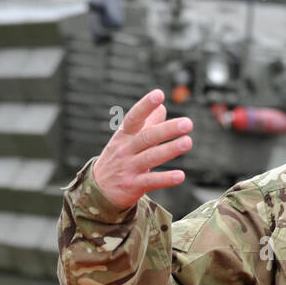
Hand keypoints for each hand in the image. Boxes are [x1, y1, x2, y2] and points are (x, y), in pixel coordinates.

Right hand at [91, 88, 193, 211]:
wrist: (98, 190)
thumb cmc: (118, 159)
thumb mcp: (126, 140)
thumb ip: (146, 124)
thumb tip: (162, 107)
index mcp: (124, 136)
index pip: (134, 117)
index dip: (145, 106)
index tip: (158, 94)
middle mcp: (125, 150)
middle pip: (147, 137)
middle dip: (167, 129)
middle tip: (187, 123)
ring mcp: (128, 168)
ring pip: (151, 157)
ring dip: (170, 150)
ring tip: (188, 142)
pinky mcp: (133, 186)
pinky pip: (151, 181)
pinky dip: (166, 179)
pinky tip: (180, 176)